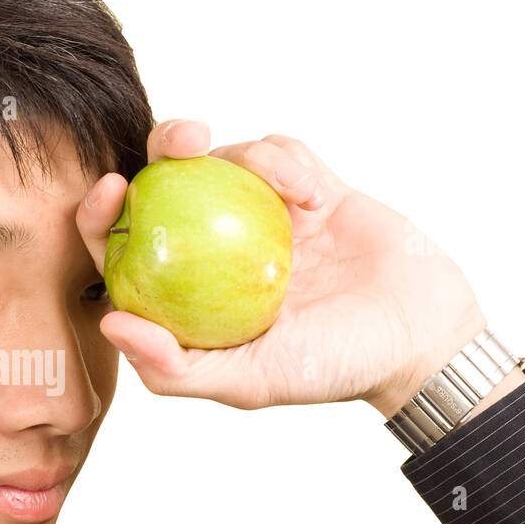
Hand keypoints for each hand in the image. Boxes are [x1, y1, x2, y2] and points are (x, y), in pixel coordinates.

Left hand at [75, 120, 488, 416]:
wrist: (423, 338)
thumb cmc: (333, 370)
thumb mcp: (250, 382)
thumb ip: (176, 367)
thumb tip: (110, 325)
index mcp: (190, 294)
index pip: (124, 247)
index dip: (102, 216)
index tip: (109, 191)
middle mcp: (216, 250)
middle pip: (166, 183)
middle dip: (160, 147)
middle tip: (183, 141)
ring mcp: (261, 216)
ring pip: (225, 158)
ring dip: (246, 155)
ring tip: (288, 188)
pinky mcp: (309, 189)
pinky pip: (282, 152)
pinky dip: (289, 163)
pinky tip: (312, 197)